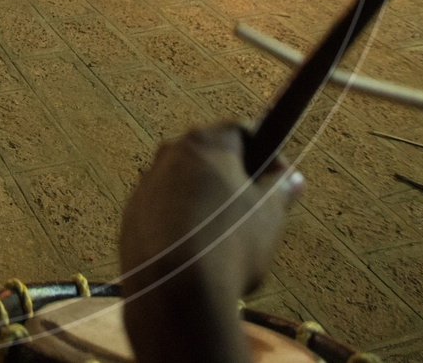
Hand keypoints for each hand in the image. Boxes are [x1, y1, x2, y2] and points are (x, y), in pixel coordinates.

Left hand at [119, 125, 301, 362]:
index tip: (278, 176)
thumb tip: (292, 177)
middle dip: (233, 177)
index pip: (240, 131)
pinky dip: (180, 222)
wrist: (174, 291)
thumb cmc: (230, 241)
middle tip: (254, 208)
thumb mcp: (269, 214)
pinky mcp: (131, 217)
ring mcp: (146, 185)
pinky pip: (163, 211)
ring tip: (224, 237)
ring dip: (205, 201)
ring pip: (184, 185)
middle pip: (209, 157)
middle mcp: (169, 155)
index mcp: (205, 143)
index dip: (265, 150)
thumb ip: (280, 189)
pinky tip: (196, 251)